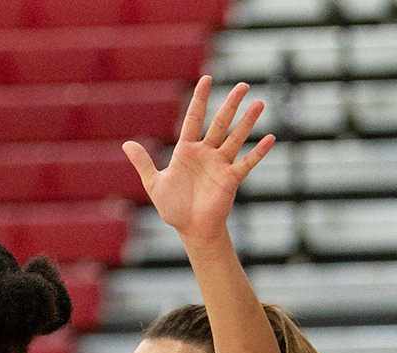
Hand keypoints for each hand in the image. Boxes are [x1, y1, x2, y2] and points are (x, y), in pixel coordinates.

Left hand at [123, 77, 273, 246]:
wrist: (191, 230)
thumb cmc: (173, 208)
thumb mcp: (154, 184)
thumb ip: (143, 163)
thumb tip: (126, 144)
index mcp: (187, 150)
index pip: (194, 118)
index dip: (200, 99)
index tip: (206, 79)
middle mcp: (206, 153)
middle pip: (220, 123)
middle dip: (231, 104)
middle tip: (243, 85)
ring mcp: (220, 165)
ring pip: (236, 138)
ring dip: (248, 121)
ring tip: (260, 103)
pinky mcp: (231, 179)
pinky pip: (247, 163)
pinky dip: (258, 152)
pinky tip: (270, 138)